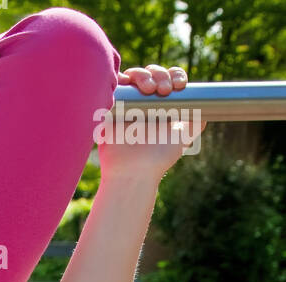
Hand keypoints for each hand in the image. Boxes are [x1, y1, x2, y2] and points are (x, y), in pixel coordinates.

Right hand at [98, 64, 205, 181]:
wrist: (135, 171)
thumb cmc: (159, 157)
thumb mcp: (184, 136)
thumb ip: (196, 120)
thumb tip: (208, 107)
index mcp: (163, 104)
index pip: (170, 78)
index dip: (175, 75)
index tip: (180, 85)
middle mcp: (145, 101)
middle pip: (153, 72)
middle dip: (161, 75)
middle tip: (164, 90)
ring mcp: (127, 103)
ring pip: (134, 75)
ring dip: (143, 75)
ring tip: (148, 89)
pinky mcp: (110, 107)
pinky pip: (113, 85)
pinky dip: (121, 79)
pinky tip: (129, 84)